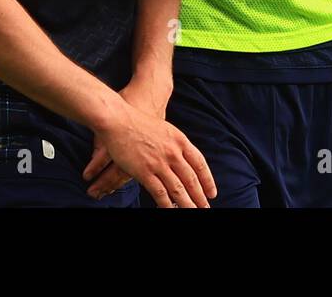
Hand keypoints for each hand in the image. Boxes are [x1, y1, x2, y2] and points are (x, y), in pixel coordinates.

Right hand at [84, 100, 214, 207]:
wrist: (119, 119)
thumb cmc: (139, 122)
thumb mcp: (165, 129)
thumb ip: (175, 144)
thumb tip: (183, 159)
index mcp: (180, 141)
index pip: (199, 164)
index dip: (207, 180)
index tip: (212, 192)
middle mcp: (173, 153)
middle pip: (191, 179)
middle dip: (200, 197)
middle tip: (205, 208)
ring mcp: (159, 163)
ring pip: (178, 189)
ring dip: (187, 204)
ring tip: (193, 212)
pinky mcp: (144, 172)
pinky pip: (159, 192)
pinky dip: (167, 204)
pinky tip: (171, 210)